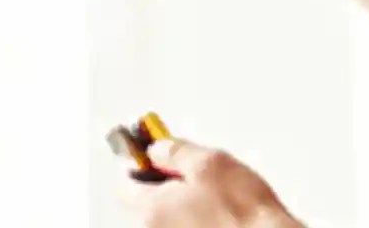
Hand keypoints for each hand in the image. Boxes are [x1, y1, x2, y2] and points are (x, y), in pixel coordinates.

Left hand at [119, 138, 302, 227]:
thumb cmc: (244, 213)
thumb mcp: (210, 164)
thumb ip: (176, 152)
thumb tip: (159, 149)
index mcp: (152, 210)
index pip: (125, 182)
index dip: (137, 162)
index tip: (149, 150)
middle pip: (145, 200)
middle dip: (163, 181)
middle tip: (190, 168)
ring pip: (167, 215)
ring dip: (181, 199)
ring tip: (214, 191)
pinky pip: (183, 225)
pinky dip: (194, 216)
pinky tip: (220, 211)